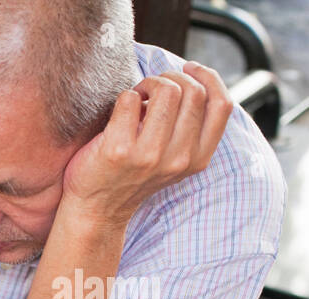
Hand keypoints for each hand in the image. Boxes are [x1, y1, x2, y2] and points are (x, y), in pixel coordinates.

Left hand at [61, 62, 232, 226]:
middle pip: (193, 91)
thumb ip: (189, 129)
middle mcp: (179, 158)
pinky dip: (124, 97)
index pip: (222, 105)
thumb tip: (195, 78)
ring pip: (167, 90)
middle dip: (171, 78)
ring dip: (149, 83)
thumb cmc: (131, 176)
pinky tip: (118, 113)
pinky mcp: (118, 150)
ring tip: (136, 97)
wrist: (95, 210)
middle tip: (151, 89)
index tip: (189, 69)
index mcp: (198, 159)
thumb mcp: (173, 159)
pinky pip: (129, 99)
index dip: (209, 77)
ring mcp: (149, 155)